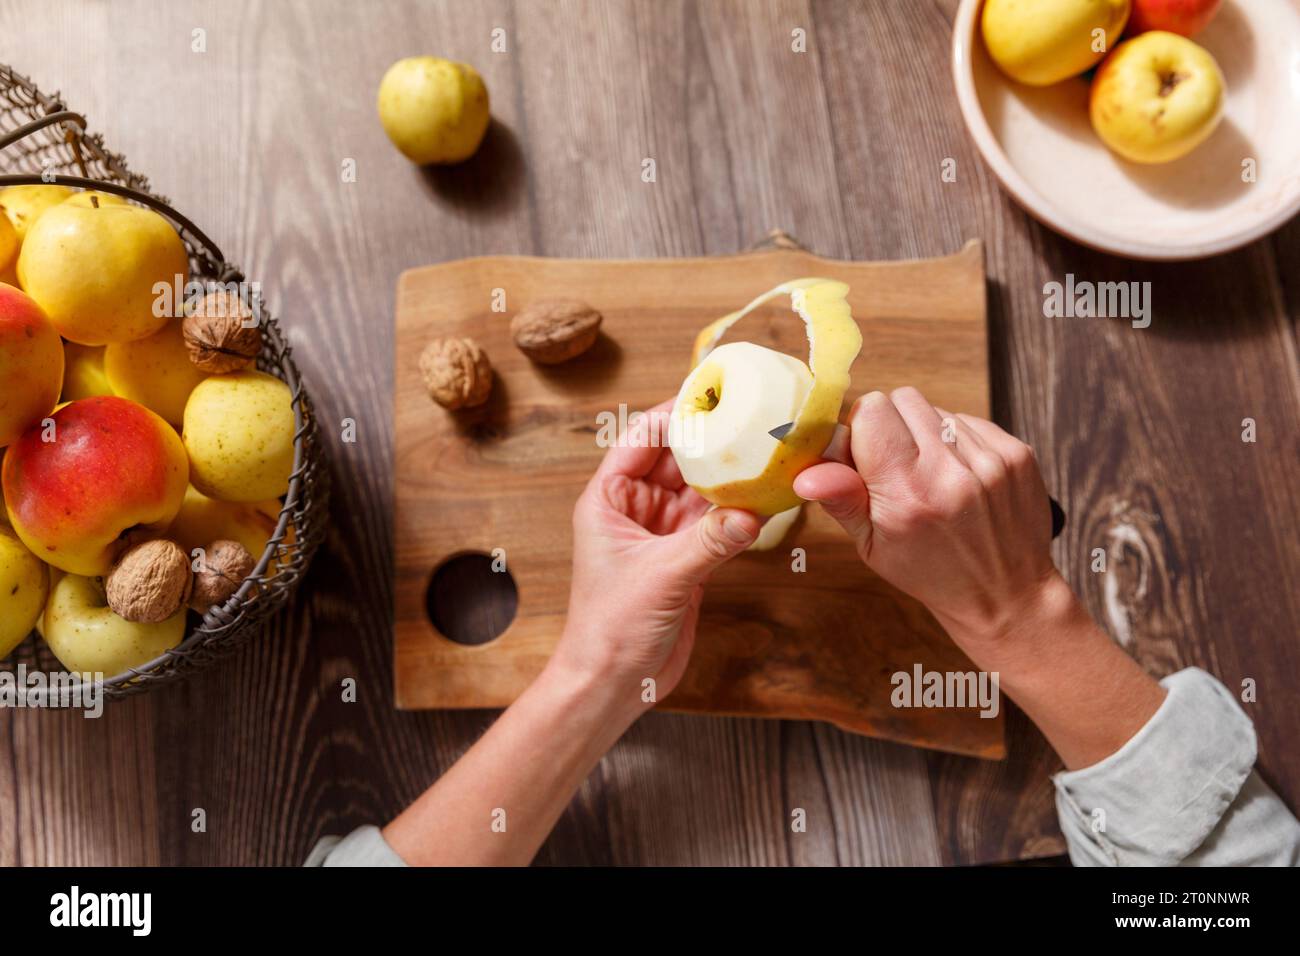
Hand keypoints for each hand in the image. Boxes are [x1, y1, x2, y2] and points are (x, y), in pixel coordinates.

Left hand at [552, 401, 760, 707]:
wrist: (612, 684)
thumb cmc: (610, 629)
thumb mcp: (661, 577)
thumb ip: (708, 542)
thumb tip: (751, 513)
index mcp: (609, 499)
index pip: (642, 438)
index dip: (675, 413)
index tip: (712, 392)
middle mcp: (635, 509)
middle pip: (677, 458)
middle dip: (712, 440)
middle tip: (753, 416)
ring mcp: (663, 533)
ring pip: (702, 490)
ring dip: (730, 476)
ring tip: (768, 451)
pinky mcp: (687, 558)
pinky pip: (718, 523)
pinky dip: (741, 511)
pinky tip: (769, 497)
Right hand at [794, 387, 1058, 645]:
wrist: (1005, 594)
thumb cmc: (931, 572)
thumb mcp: (872, 546)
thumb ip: (841, 499)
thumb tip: (806, 474)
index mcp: (908, 493)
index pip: (872, 409)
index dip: (861, 427)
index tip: (864, 456)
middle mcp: (951, 470)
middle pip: (902, 399)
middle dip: (890, 425)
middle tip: (896, 467)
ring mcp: (990, 459)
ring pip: (936, 409)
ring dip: (925, 434)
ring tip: (932, 477)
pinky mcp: (1017, 452)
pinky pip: (970, 420)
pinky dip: (957, 441)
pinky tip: (959, 476)